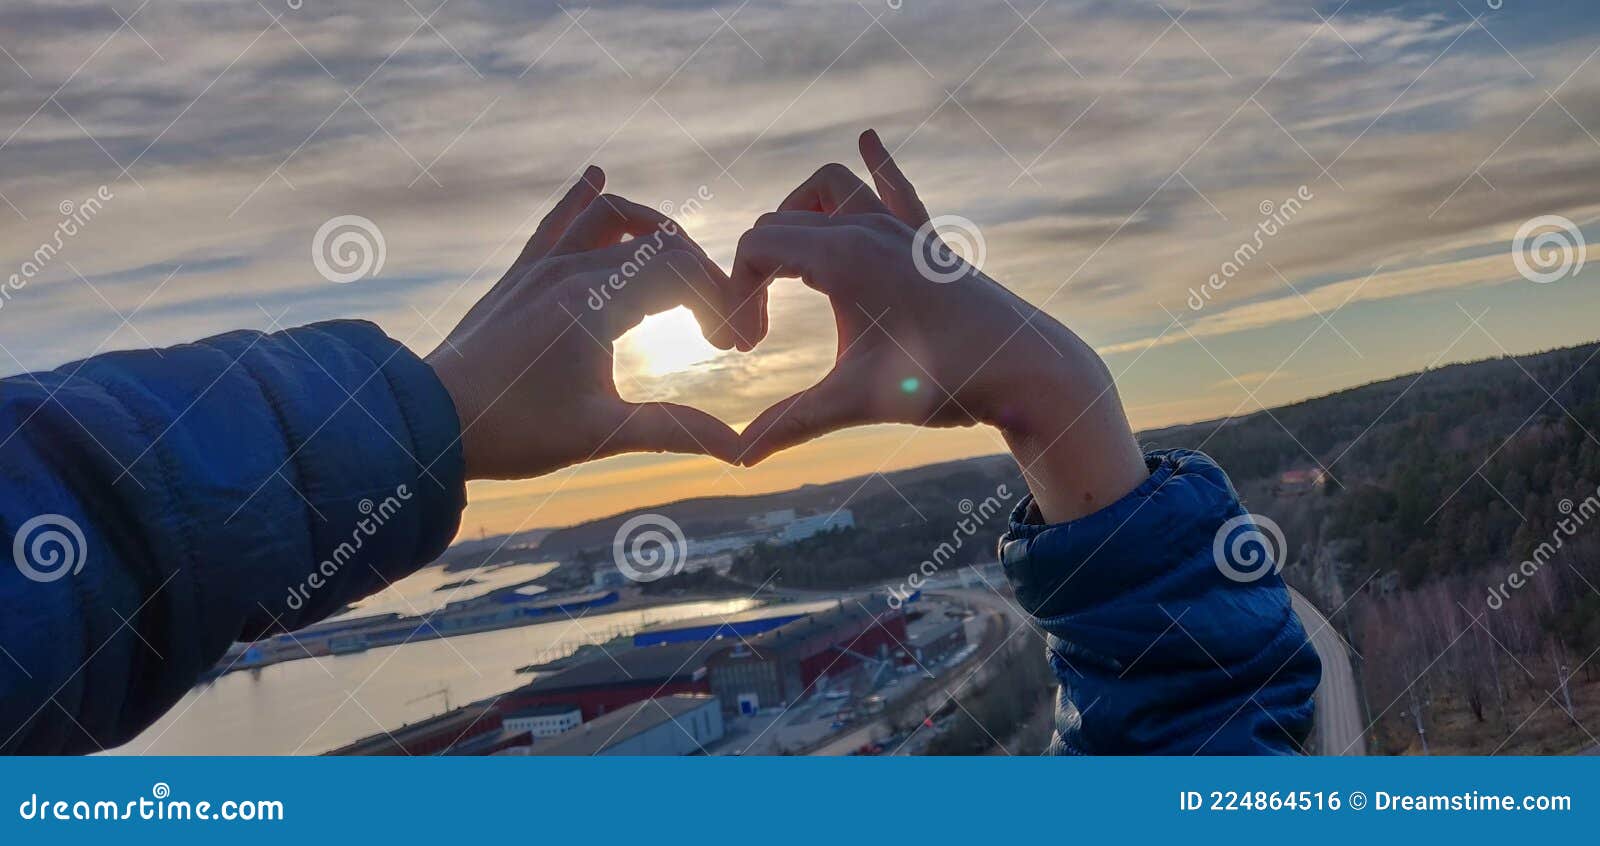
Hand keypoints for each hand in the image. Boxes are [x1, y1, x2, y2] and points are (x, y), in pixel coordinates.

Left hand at [427, 167, 756, 480]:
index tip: (736, 348)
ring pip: (613, 216)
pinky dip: (584, 199)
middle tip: (720, 330)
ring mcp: (541, 266)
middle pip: (659, 241)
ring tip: (686, 270)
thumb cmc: (512, 431)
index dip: (723, 303)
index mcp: (593, 301)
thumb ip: (673, 430)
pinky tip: (596, 176)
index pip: (682, 273)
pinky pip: (558, 221)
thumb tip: (739, 449)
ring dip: (658, 233)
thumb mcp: (599, 435)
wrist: (428, 421)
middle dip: (703, 277)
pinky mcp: (520, 275)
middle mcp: (568, 269)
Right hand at [730, 131, 1147, 521]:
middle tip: (756, 333)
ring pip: (830, 188)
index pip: (756, 247)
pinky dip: (877, 166)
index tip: (747, 350)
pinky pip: (896, 188)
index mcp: (845, 254)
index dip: (736, 296)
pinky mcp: (928, 245)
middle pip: (781, 220)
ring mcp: (902, 230)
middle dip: (754, 270)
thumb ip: (794, 422)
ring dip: (796, 214)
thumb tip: (741, 458)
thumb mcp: (859, 401)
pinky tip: (869, 138)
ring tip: (783, 263)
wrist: (1030, 371)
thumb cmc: (946, 380)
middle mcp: (870, 228)